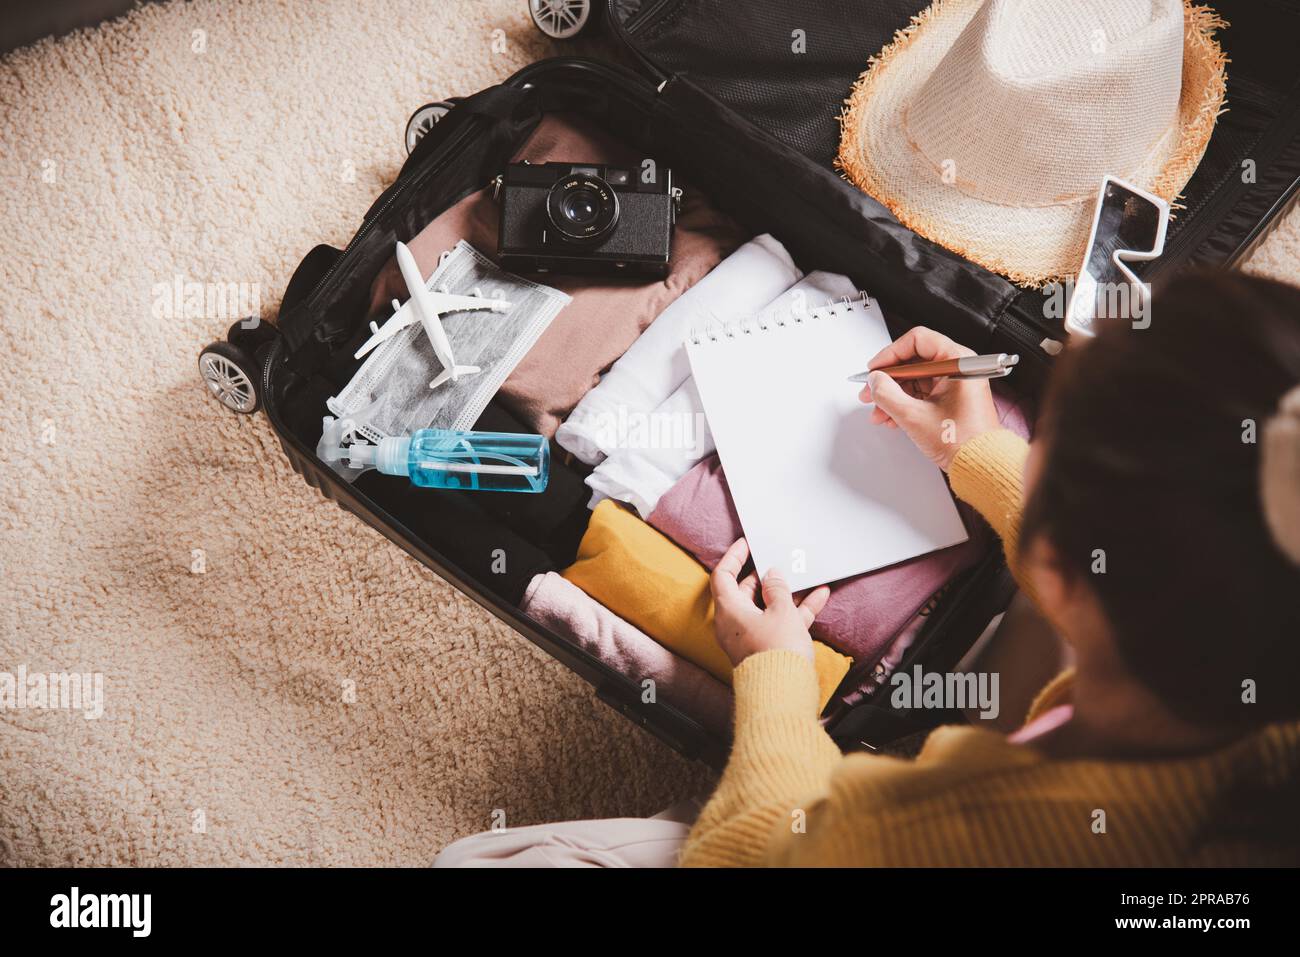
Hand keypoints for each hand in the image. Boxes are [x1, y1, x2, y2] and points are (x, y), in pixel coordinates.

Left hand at [710, 538, 830, 668]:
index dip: (734, 557)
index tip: (746, 544)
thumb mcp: (781, 611)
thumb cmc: (776, 650)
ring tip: (805, 575)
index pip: (723, 576)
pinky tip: (819, 596)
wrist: (783, 692)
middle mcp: (735, 623)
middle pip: (746, 591)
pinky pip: (780, 621)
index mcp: (729, 610)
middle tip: (779, 560)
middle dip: (765, 575)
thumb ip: (777, 589)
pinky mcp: (768, 646)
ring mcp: (751, 636)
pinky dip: (797, 609)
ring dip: (787, 592)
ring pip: (767, 606)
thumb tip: (772, 575)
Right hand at [859, 326, 1000, 470]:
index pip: (917, 341)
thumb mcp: (914, 416)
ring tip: (879, 410)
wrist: (980, 465)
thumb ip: (887, 394)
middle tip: (871, 390)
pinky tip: (891, 417)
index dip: (890, 354)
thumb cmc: (964, 441)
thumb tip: (875, 381)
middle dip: (888, 379)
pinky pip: (922, 393)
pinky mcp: (951, 399)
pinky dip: (904, 403)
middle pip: (913, 362)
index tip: (875, 368)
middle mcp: (959, 369)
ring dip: (893, 395)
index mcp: (958, 362)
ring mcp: (955, 384)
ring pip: (915, 380)